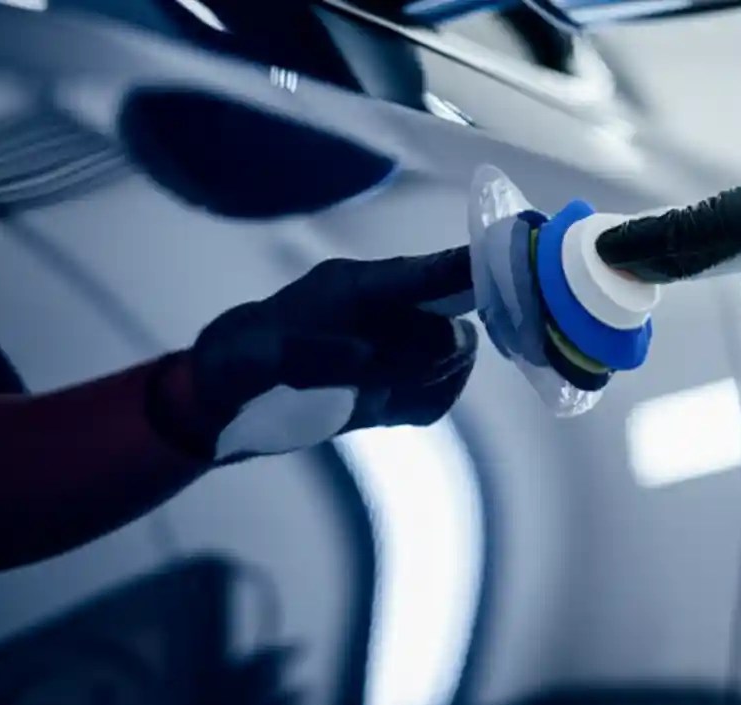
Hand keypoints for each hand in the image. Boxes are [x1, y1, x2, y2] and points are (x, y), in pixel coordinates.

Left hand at [156, 249, 476, 460]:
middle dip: (447, 344)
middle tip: (404, 371)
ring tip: (374, 393)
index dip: (474, 266)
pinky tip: (380, 409)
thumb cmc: (239, 362)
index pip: (429, 272)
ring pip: (449, 358)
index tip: (522, 259)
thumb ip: (335, 354)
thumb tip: (401, 353)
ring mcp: (391, 350)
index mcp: (357, 288)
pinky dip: (425, 402)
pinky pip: (434, 396)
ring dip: (431, 377)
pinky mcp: (390, 389)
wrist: (217, 398)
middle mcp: (384, 313)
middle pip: (453, 315)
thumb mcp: (269, 357)